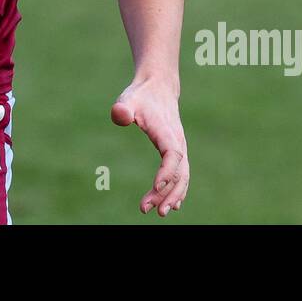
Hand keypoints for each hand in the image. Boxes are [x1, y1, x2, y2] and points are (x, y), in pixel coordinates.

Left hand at [111, 77, 187, 216]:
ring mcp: (180, 148)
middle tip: (149, 209)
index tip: (155, 186)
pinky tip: (171, 204)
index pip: (172, 154)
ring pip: (183, 176)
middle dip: (167, 192)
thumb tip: (119, 115)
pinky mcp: (177, 152)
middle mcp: (177, 142)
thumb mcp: (128, 99)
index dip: (166, 171)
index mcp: (166, 131)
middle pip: (179, 171)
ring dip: (173, 195)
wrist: (159, 88)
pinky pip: (182, 174)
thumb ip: (123, 108)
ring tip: (160, 212)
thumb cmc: (141, 96)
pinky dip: (178, 190)